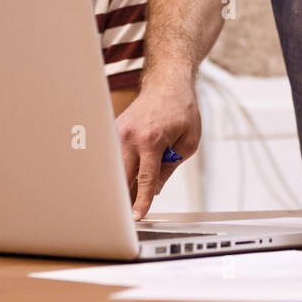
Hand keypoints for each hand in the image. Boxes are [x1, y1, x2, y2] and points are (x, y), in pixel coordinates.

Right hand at [116, 74, 200, 219]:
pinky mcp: (113, 129)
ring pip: (114, 167)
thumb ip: (169, 167)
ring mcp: (118, 131)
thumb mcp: (188, 142)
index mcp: (151, 140)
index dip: (140, 201)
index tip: (136, 218)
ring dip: (119, 183)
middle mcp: (130, 136)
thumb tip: (153, 189)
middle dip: (123, 197)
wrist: (167, 83)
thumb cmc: (182, 110)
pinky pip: (113, 155)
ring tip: (123, 200)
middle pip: (122, 176)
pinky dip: (118, 168)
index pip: (144, 178)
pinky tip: (121, 177)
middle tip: (125, 215)